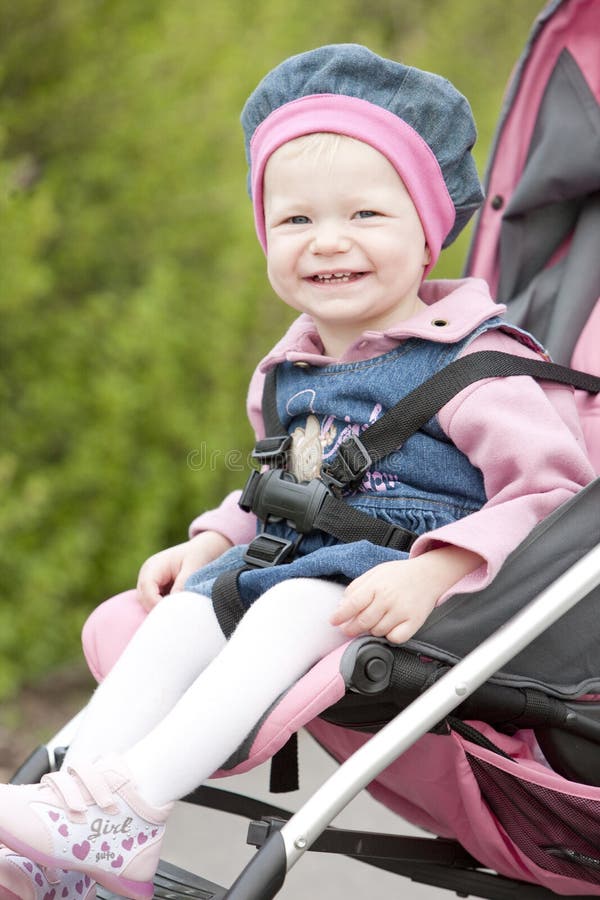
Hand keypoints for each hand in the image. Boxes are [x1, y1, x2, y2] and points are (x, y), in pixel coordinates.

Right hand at [136, 530, 232, 610]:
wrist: (203, 548)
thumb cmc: (198, 554)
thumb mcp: (193, 566)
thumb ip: (183, 584)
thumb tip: (174, 604)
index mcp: (154, 566)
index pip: (147, 588)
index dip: (156, 602)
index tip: (173, 612)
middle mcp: (147, 574)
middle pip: (143, 598)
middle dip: (157, 609)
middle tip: (178, 617)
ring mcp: (150, 581)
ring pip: (147, 602)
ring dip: (161, 609)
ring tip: (180, 612)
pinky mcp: (156, 588)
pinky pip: (155, 602)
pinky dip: (165, 607)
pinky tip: (178, 609)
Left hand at [330, 546, 483, 643]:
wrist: (429, 574)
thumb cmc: (400, 574)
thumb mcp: (375, 573)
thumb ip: (357, 587)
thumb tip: (342, 605)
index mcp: (376, 585)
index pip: (352, 604)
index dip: (340, 615)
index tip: (333, 621)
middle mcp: (388, 599)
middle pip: (362, 622)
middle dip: (351, 628)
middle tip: (348, 629)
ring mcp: (402, 611)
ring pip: (377, 632)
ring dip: (372, 630)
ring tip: (376, 620)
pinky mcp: (414, 622)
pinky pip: (395, 638)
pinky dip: (389, 636)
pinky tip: (390, 626)